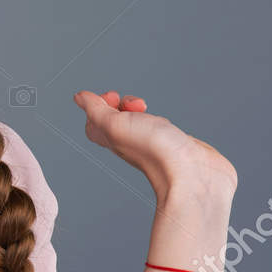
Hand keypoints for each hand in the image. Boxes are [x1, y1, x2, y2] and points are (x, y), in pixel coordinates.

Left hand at [73, 89, 236, 199]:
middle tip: (132, 105)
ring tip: (146, 109)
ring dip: (139, 109)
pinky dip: (158, 119)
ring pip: (137, 121)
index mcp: (110, 139)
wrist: (192, 173)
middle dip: (122, 102)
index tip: (111, 97)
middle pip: (115, 117)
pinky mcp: (170, 145)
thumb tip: (79, 97)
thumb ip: (95, 110)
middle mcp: (127, 143)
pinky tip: (164, 124)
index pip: (93, 121)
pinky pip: (157, 128)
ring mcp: (150, 144)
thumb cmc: (153, 152)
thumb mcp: (114, 124)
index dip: (98, 104)